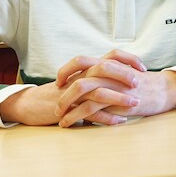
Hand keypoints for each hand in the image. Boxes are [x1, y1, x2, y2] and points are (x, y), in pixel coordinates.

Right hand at [0, 49, 143, 126]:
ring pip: (99, 91)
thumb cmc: (61, 92)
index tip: (143, 68)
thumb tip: (124, 76)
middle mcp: (82, 76)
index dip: (128, 59)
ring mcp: (75, 93)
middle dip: (124, 74)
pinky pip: (90, 112)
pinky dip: (107, 117)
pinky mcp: (69, 109)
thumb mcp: (81, 79)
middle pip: (105, 68)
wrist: (32, 104)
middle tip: (139, 83)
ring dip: (119, 97)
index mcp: (87, 68)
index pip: (111, 56)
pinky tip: (120, 121)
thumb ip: (99, 76)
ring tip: (135, 103)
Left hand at [53, 49, 175, 126]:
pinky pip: (90, 107)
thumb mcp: (124, 74)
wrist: (164, 89)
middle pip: (78, 74)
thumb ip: (108, 74)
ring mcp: (112, 83)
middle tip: (58, 105)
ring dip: (66, 104)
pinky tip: (71, 124)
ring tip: (61, 118)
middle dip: (63, 91)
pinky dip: (76, 116)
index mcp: (108, 63)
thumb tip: (90, 82)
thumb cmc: (144, 85)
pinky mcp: (116, 98)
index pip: (80, 60)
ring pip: (81, 89)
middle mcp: (108, 71)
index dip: (66, 70)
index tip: (60, 82)